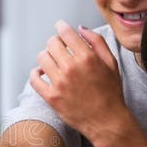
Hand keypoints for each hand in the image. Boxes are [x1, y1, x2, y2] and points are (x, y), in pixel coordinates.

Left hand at [29, 20, 124, 136]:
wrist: (106, 120)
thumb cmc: (110, 93)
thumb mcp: (111, 63)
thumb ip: (97, 42)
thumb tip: (81, 28)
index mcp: (87, 57)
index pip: (66, 33)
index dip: (61, 27)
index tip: (60, 26)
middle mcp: (71, 68)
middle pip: (52, 43)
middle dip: (55, 42)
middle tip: (59, 47)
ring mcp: (59, 83)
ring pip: (42, 58)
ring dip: (46, 56)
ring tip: (52, 61)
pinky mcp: (51, 97)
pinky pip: (34, 78)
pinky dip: (36, 73)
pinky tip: (42, 73)